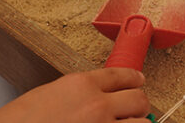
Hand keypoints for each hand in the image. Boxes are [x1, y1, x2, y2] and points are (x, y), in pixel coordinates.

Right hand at [0, 68, 150, 122]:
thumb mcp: (46, 96)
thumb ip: (75, 95)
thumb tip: (93, 98)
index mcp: (80, 85)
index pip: (121, 75)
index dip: (134, 79)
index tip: (138, 82)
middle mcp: (97, 105)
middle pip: (139, 99)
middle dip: (138, 105)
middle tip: (134, 110)